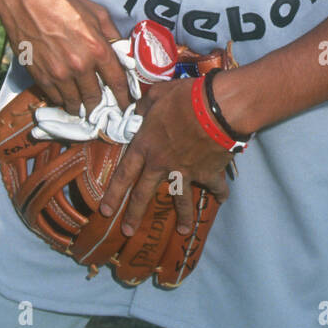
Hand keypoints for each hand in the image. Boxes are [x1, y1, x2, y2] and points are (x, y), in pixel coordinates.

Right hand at [0, 0, 132, 119]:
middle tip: (100, 106)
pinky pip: (55, 98)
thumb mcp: (97, 13)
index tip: (125, 104)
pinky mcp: (41, 77)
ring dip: (80, 106)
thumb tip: (123, 53)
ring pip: (75, 103)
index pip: (117, 82)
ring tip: (82, 105)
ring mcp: (59, 74)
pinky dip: (62, 99)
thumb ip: (112, 35)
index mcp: (98, 49)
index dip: (124, 97)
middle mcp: (80, 66)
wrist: (26, 1)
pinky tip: (64, 95)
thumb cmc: (63, 3)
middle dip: (99, 104)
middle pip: (95, 98)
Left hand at [99, 78, 231, 236]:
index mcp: (146, 146)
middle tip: (127, 232)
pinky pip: (215, 187)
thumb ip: (145, 105)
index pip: (124, 174)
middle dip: (134, 215)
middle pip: (144, 194)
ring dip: (182, 218)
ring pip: (180, 200)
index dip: (114, 194)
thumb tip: (138, 110)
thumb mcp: (157, 95)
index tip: (106, 212)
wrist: (216, 109)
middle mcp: (162, 164)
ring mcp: (185, 172)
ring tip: (183, 231)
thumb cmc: (184, 99)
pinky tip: (221, 200)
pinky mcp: (208, 173)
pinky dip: (220, 193)